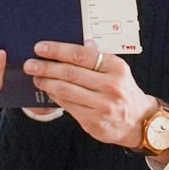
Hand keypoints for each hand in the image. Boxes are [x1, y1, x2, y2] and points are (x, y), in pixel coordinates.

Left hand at [24, 41, 156, 150]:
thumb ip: (95, 59)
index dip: (58, 50)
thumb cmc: (122, 90)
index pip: (81, 55)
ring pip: (66, 91)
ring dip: (47, 83)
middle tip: (30, 64)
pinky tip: (48, 91)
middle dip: (46, 67)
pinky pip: (68, 106)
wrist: (138, 120)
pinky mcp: (94, 121)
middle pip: (70, 73)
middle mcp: (111, 86)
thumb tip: (66, 48)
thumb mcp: (116, 70)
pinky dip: (55, 97)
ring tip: (36, 77)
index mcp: (116, 67)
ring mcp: (102, 105)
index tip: (40, 47)